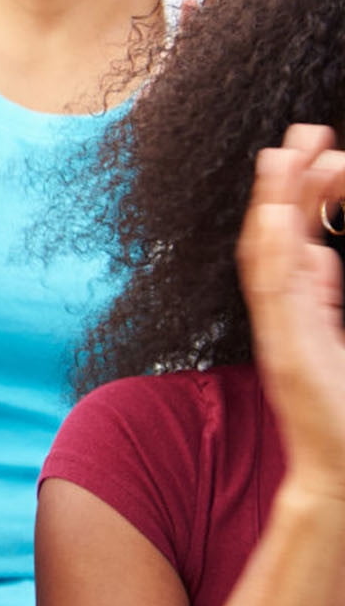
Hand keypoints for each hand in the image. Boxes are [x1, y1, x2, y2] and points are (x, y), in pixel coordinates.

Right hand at [237, 124, 344, 502]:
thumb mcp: (341, 345)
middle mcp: (284, 314)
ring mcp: (282, 331)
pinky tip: (279, 220)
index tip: (319, 153)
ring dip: (275, 205)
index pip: (295, 240)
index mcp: (299, 309)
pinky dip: (272, 254)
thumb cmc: (342, 416)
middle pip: (277, 237)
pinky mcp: (287, 350)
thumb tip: (325, 257)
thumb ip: (327, 300)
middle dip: (288, 184)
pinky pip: (273, 293)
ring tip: (283, 158)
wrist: (336, 472)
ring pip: (268, 256)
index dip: (302, 195)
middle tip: (303, 133)